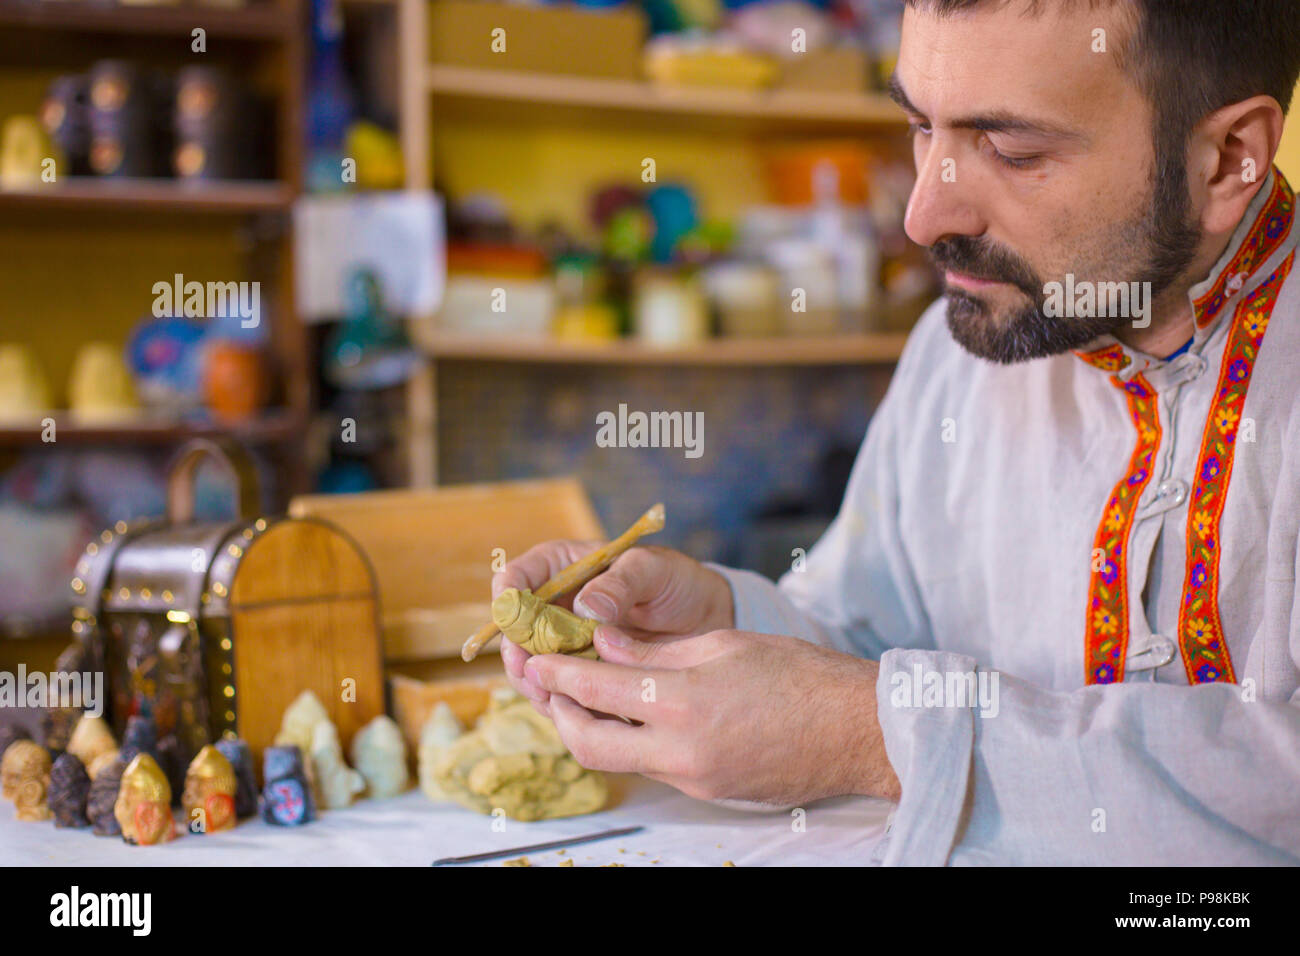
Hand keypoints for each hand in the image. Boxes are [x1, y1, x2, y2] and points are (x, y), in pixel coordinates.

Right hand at [495, 540, 733, 703]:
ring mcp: (565, 643)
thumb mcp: (652, 571)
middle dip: (515, 649)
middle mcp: (555, 606)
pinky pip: (557, 690)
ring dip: (534, 681)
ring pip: (530, 665)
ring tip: (549, 693)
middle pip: (514, 629)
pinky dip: (559, 700)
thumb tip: (587, 606)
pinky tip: (571, 707)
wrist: (705, 618)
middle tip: (526, 667)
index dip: (506, 596)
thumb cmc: (675, 582)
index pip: (517, 576)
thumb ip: (620, 584)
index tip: (510, 616)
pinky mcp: (581, 674)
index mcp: (563, 568)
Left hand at [522, 625, 901, 805]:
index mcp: (682, 702)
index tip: (538, 657)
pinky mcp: (708, 792)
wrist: (856, 730)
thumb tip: (604, 643)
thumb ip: (656, 650)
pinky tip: (638, 717)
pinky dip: (634, 742)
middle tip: (551, 687)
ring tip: (588, 698)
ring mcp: (693, 778)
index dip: (558, 673)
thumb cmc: (799, 674)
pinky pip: (654, 768)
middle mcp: (680, 750)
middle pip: (588, 743)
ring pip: (618, 759)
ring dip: (592, 730)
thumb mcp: (722, 644)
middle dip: (558, 714)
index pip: (596, 690)